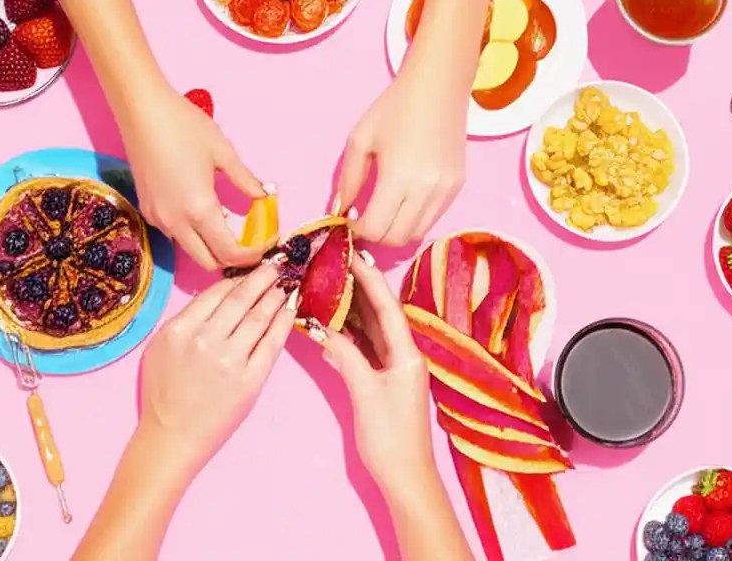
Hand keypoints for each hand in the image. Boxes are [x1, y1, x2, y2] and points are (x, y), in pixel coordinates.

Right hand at [121, 85, 267, 269]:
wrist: (141, 112)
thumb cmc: (185, 127)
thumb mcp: (222, 152)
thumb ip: (244, 179)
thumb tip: (263, 195)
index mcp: (200, 210)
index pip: (230, 253)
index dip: (253, 255)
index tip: (269, 243)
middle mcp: (176, 223)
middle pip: (209, 263)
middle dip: (232, 260)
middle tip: (251, 242)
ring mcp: (158, 219)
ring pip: (190, 251)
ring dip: (211, 248)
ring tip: (228, 227)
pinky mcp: (147, 211)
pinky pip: (175, 235)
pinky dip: (193, 235)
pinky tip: (202, 213)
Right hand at [138, 262, 296, 471]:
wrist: (172, 437)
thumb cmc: (163, 393)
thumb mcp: (161, 348)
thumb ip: (186, 320)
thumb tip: (219, 296)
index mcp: (180, 330)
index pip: (215, 293)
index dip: (237, 279)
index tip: (250, 270)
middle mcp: (205, 341)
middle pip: (241, 299)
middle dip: (262, 278)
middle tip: (278, 265)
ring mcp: (230, 361)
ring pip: (259, 318)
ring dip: (275, 297)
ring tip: (286, 285)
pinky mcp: (250, 380)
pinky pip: (271, 344)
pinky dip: (283, 324)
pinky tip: (290, 311)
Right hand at [322, 254, 434, 484]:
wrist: (406, 476)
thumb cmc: (390, 437)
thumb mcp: (365, 393)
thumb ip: (346, 358)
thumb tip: (324, 332)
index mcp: (406, 354)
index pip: (387, 307)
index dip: (371, 279)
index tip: (353, 255)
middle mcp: (403, 356)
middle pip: (380, 314)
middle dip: (360, 289)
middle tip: (337, 264)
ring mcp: (394, 369)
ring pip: (371, 331)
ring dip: (353, 310)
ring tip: (331, 286)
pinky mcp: (383, 382)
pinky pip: (365, 350)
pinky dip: (349, 336)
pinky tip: (331, 328)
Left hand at [336, 59, 467, 246]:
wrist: (438, 86)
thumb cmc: (393, 108)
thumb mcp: (360, 139)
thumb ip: (348, 179)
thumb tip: (341, 209)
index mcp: (398, 178)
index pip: (375, 229)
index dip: (357, 230)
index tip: (350, 219)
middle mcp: (426, 191)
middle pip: (397, 239)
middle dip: (376, 235)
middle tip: (364, 218)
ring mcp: (446, 191)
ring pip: (416, 234)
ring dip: (396, 230)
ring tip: (384, 210)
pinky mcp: (458, 187)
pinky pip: (432, 218)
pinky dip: (414, 218)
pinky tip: (404, 198)